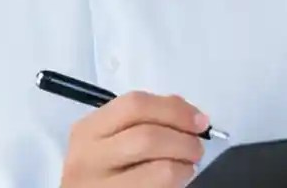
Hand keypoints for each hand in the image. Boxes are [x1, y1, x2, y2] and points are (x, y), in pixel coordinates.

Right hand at [61, 91, 207, 187]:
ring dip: (185, 166)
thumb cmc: (101, 170)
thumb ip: (142, 119)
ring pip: (161, 171)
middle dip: (183, 139)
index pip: (135, 106)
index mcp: (88, 130)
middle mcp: (89, 158)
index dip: (174, 109)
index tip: (199, 119)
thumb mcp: (109, 140)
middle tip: (196, 147)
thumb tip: (186, 112)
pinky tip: (177, 180)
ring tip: (187, 166)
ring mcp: (101, 187)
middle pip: (148, 137)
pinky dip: (178, 182)